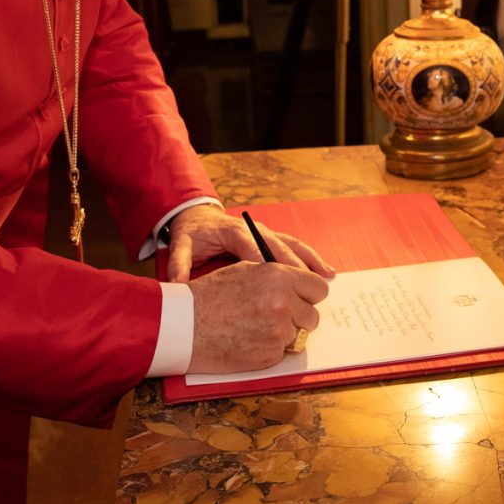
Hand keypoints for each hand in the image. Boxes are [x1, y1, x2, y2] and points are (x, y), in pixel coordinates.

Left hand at [165, 204, 334, 282]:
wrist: (197, 215)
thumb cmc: (192, 232)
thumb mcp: (181, 244)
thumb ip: (179, 262)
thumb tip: (176, 282)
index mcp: (234, 231)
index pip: (252, 249)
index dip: (265, 266)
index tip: (275, 285)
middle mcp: (255, 230)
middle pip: (279, 247)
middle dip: (294, 268)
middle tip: (309, 288)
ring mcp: (266, 232)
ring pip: (293, 246)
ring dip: (310, 262)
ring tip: (327, 278)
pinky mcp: (272, 238)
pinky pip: (296, 248)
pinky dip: (312, 260)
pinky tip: (326, 273)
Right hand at [187, 260, 330, 372]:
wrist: (185, 325)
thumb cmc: (211, 296)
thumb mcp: (245, 271)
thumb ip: (277, 276)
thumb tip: (299, 283)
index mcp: (278, 276)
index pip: (318, 288)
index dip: (310, 295)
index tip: (302, 300)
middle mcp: (283, 302)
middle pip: (313, 315)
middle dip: (299, 317)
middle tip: (278, 317)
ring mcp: (278, 331)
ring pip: (299, 335)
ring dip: (285, 334)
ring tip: (258, 327)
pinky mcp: (271, 354)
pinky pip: (283, 351)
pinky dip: (271, 348)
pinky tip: (250, 340)